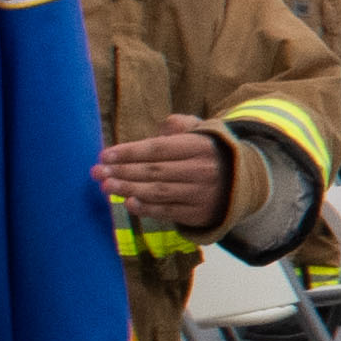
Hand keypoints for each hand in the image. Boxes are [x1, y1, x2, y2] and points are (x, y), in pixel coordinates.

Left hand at [96, 122, 236, 225]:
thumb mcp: (200, 131)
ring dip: (128, 190)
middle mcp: (200, 170)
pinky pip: (168, 211)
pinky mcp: (198, 214)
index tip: (105, 155)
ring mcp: (199, 194)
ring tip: (106, 187)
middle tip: (97, 173)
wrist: (243, 182)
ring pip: (158, 192)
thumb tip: (155, 132)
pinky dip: (147, 209)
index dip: (129, 152)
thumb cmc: (209, 152)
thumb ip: (176, 126)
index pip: (158, 149)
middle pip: (154, 171)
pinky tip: (129, 203)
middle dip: (122, 172)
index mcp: (198, 146)